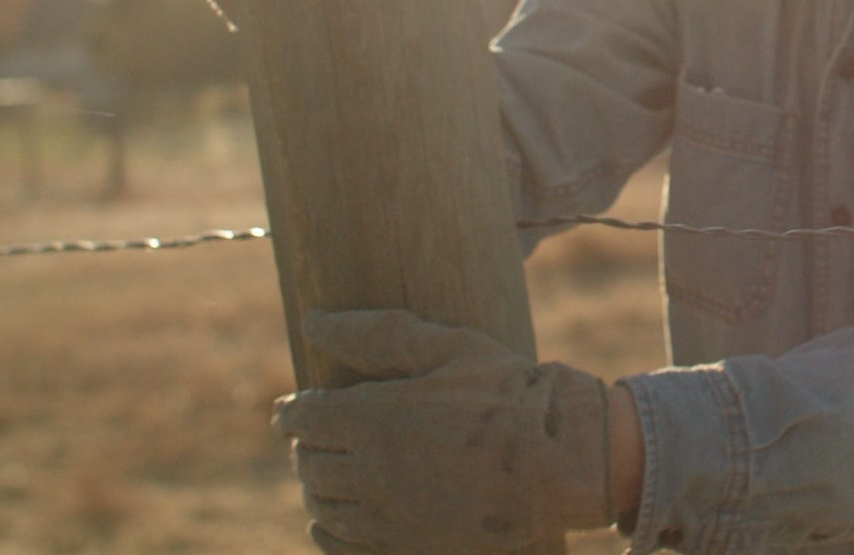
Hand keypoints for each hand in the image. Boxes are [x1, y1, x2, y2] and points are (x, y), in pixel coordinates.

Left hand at [273, 310, 612, 552]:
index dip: (292, 411)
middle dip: (304, 445)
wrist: (562, 463)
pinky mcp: (408, 545)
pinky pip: (343, 544)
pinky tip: (329, 520)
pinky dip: (326, 530)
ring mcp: (388, 515)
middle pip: (308, 462)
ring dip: (315, 486)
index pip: (303, 417)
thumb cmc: (508, 394)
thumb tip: (313, 320)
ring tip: (326, 471)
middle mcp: (370, 471)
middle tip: (314, 434)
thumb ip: (378, 333)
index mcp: (374, 417)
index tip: (291, 408)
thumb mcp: (448, 345)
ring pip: (322, 505)